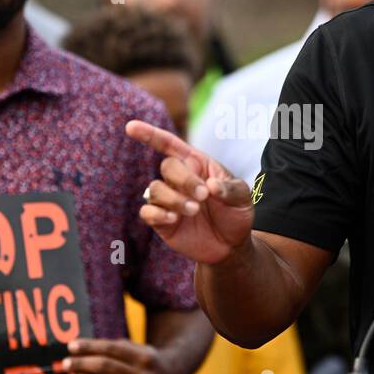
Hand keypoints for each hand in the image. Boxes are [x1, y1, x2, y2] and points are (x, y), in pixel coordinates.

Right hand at [125, 119, 253, 264]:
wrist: (230, 245)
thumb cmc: (235, 214)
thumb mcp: (243, 198)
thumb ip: (231, 189)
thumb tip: (211, 185)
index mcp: (196, 164)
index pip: (170, 144)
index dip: (150, 134)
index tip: (130, 127)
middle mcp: (178, 179)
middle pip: (167, 166)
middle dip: (184, 180)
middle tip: (203, 197)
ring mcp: (168, 199)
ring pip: (155, 189)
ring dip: (174, 199)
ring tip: (194, 211)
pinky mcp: (162, 221)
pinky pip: (147, 212)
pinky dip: (157, 214)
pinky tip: (174, 219)